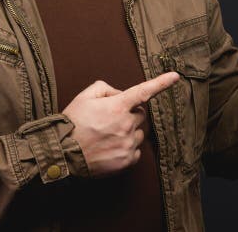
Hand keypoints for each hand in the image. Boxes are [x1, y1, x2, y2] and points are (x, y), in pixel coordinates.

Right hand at [62, 72, 179, 177]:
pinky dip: (127, 148)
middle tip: (109, 119)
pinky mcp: (126, 160)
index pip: (144, 91)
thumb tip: (120, 94)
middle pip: (139, 114)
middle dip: (129, 114)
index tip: (175, 76)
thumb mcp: (84, 96)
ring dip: (128, 131)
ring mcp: (127, 143)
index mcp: (117, 106)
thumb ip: (105, 88)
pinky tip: (111, 147)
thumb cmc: (72, 123)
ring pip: (138, 133)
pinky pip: (136, 150)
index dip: (161, 83)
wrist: (61, 153)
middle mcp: (126, 124)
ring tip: (107, 136)